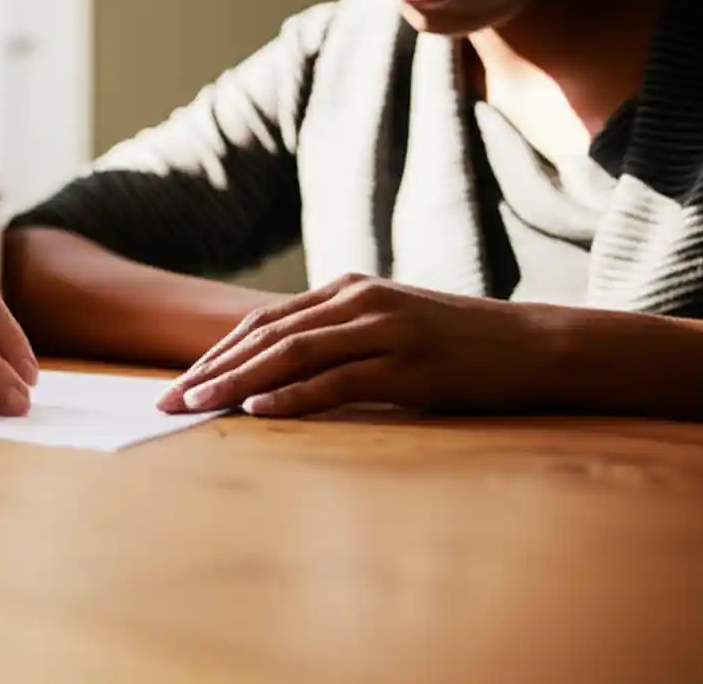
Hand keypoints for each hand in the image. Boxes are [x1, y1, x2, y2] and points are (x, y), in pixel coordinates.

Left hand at [157, 273, 563, 417]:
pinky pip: (338, 381)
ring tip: (196, 405)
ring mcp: (384, 330)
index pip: (265, 321)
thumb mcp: (389, 326)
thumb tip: (279, 369)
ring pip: (293, 355)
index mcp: (348, 290)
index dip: (216, 352)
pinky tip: (258, 411)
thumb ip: (337, 336)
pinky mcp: (408, 365)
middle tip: (168, 400)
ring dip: (237, 383)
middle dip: (212, 370)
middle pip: (267, 336)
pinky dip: (294, 397)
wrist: (534, 345)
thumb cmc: (456, 343)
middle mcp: (358, 301)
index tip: (180, 381)